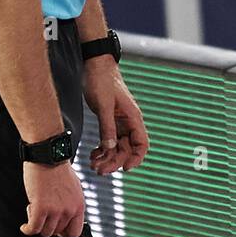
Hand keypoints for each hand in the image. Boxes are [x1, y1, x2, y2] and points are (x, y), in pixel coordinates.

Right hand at [19, 161, 85, 236]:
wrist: (48, 155)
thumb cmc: (57, 168)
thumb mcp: (73, 188)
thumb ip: (71, 203)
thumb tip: (66, 217)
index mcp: (79, 205)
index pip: (75, 232)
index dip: (64, 233)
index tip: (56, 228)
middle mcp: (69, 209)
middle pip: (57, 232)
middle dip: (47, 225)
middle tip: (41, 213)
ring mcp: (56, 210)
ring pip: (45, 232)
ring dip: (37, 224)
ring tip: (33, 210)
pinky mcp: (41, 208)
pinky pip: (33, 229)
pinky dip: (27, 229)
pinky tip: (24, 226)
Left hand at [83, 58, 148, 173]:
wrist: (96, 65)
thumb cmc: (102, 81)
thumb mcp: (103, 105)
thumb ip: (107, 127)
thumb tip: (110, 147)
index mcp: (133, 117)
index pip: (142, 143)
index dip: (136, 158)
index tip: (125, 169)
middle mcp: (129, 122)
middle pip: (127, 149)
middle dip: (114, 161)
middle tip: (99, 170)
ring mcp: (120, 122)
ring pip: (117, 146)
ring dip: (107, 157)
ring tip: (93, 164)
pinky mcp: (110, 121)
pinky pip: (110, 140)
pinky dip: (102, 149)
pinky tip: (93, 154)